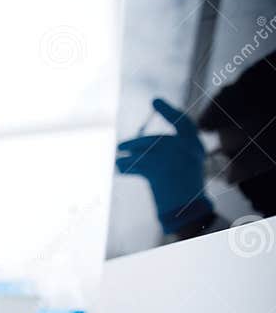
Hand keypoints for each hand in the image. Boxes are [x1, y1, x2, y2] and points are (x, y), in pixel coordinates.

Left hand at [115, 98, 213, 233]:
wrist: (189, 212)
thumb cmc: (185, 194)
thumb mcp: (186, 168)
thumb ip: (172, 153)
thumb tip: (143, 144)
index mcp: (195, 147)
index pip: (183, 123)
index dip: (168, 110)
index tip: (154, 100)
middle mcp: (186, 148)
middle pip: (155, 139)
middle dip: (135, 144)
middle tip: (120, 146)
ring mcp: (173, 157)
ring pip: (143, 150)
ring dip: (127, 154)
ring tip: (119, 157)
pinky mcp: (158, 169)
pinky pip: (136, 164)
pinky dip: (125, 166)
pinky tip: (119, 167)